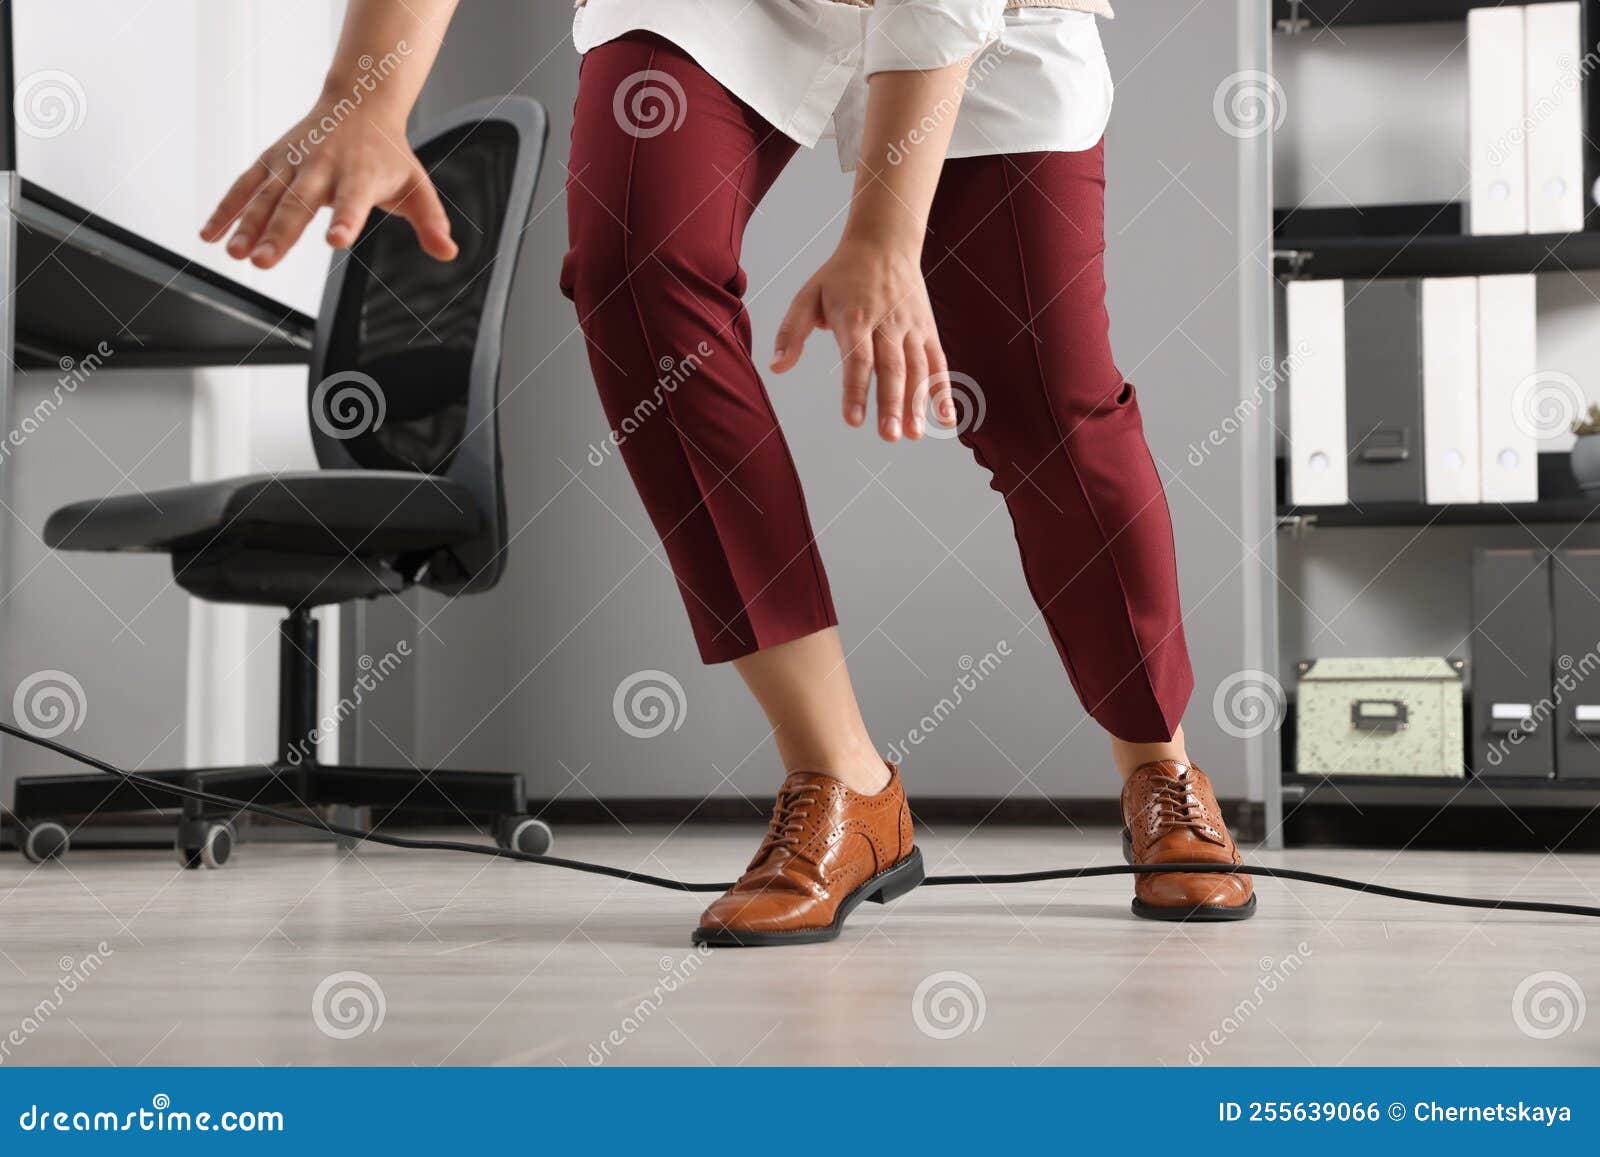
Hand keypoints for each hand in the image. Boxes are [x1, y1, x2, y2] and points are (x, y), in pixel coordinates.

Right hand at [199, 100, 457, 268]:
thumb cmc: (390, 155)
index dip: (346, 220)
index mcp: (361, 176)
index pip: (354, 201)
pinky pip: (244, 186)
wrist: (359, 103)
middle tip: (264, 261)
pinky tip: (209, 235)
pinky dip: (226, 209)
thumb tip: (449, 252)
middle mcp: (323, 168)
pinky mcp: (272, 161)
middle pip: (300, 204)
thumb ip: (431, 221)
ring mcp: (293, 163)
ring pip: (267, 197)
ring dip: (247, 225)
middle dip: (280, 233)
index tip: (335, 240)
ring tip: (235, 254)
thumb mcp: (417, 185)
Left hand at [771, 239, 956, 441]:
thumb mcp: (808, 295)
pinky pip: (938, 362)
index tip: (853, 420)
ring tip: (913, 434)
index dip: (855, 390)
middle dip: (891, 404)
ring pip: (918, 368)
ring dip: (917, 403)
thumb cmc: (841, 275)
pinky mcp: (927, 330)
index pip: (857, 359)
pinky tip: (945, 418)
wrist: (884, 242)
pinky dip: (943, 390)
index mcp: (854, 318)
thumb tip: (777, 367)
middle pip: (891, 368)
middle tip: (888, 436)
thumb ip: (792, 332)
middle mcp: (886, 324)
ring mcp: (910, 327)